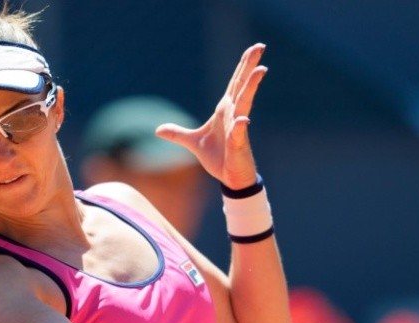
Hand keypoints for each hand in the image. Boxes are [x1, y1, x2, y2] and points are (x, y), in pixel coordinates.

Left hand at [155, 43, 266, 189]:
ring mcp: (238, 127)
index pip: (235, 83)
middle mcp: (234, 114)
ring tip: (261, 70)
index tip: (253, 49)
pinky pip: (239, 133)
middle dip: (250, 66)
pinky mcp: (238, 144)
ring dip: (252, 87)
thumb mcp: (193, 142)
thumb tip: (157, 129)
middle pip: (242, 85)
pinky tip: (243, 119)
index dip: (243, 66)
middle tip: (260, 47)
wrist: (229, 178)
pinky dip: (240, 126)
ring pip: (245, 103)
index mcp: (225, 109)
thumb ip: (177, 134)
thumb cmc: (218, 157)